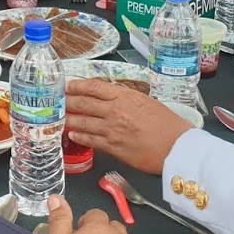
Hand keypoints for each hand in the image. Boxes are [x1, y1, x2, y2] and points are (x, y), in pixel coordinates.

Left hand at [64, 79, 192, 175]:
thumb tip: (112, 98)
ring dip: (69, 119)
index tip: (68, 85)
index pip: (94, 87)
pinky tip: (72, 134)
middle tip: (56, 101)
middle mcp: (115, 111)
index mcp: (125, 96)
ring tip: (59, 117)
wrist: (177, 147)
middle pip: (84, 103)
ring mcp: (112, 130)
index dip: (78, 85)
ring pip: (83, 122)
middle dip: (67, 101)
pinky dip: (79, 136)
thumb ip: (127, 99)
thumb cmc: (168, 124)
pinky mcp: (112, 148)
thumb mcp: (147, 102)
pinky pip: (90, 140)